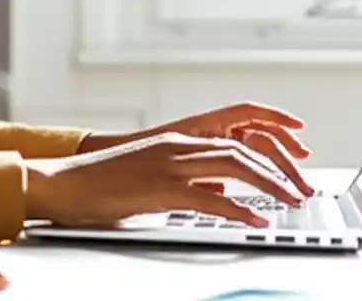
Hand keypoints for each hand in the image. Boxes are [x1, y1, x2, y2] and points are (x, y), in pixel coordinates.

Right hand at [76, 102, 314, 197]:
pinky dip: (237, 210)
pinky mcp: (158, 189)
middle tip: (299, 191)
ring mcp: (168, 166)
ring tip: (289, 202)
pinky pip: (208, 199)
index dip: (266, 156)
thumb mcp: (149, 177)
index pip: (233, 141)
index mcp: (175, 142)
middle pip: (241, 152)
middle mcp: (176, 147)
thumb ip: (184, 181)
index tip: (289, 171)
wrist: (63, 183)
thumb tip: (215, 195)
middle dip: (277, 172)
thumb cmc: (99, 184)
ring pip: (232, 167)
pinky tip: (254, 220)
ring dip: (268, 185)